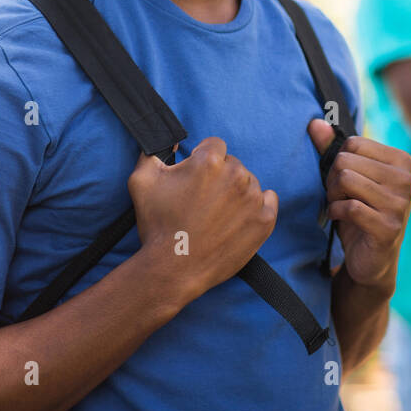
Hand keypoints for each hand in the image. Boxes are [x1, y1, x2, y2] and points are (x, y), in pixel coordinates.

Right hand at [128, 136, 278, 301]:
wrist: (174, 269)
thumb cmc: (157, 225)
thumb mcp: (141, 180)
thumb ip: (155, 152)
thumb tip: (172, 142)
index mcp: (210, 161)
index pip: (214, 146)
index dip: (202, 160)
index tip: (196, 177)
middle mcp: (236, 175)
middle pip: (232, 164)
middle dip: (219, 177)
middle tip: (202, 200)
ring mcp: (253, 198)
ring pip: (248, 182)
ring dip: (235, 192)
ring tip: (216, 214)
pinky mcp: (265, 219)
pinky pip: (268, 200)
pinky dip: (257, 205)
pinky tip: (239, 216)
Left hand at [307, 119, 410, 291]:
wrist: (372, 258)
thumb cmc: (361, 211)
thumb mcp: (348, 177)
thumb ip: (332, 148)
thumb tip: (314, 122)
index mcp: (402, 161)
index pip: (353, 143)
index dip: (338, 162)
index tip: (343, 181)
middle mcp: (407, 180)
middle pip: (346, 161)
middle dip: (333, 180)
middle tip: (339, 197)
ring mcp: (400, 204)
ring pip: (346, 180)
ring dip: (333, 196)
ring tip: (340, 207)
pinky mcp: (389, 228)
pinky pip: (349, 207)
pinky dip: (336, 212)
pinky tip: (340, 219)